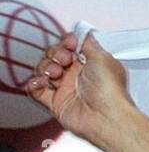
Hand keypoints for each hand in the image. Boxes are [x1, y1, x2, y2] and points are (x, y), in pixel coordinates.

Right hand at [24, 31, 133, 149]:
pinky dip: (35, 84)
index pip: (70, 47)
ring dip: (45, 67)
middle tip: (64, 60)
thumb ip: (90, 43)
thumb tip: (84, 33)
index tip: (71, 43)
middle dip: (55, 53)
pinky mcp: (56, 104)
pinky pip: (36, 91)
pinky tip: (44, 82)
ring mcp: (65, 90)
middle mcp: (77, 77)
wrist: (106, 117)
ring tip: (56, 74)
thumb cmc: (110, 90)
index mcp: (89, 65)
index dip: (66, 42)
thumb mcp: (104, 57)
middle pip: (54, 56)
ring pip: (43, 71)